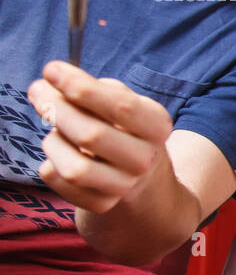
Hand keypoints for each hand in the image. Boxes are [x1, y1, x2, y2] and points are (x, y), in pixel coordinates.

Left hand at [27, 61, 172, 213]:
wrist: (141, 182)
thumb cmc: (124, 131)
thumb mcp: (125, 106)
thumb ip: (95, 90)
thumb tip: (49, 86)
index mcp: (157, 127)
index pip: (120, 106)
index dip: (81, 87)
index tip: (51, 69)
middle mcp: (145, 160)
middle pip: (91, 135)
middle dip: (57, 109)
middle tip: (38, 91)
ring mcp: (124, 186)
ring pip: (72, 167)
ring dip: (53, 141)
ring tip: (54, 130)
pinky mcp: (100, 204)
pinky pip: (57, 180)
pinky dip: (49, 162)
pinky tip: (60, 154)